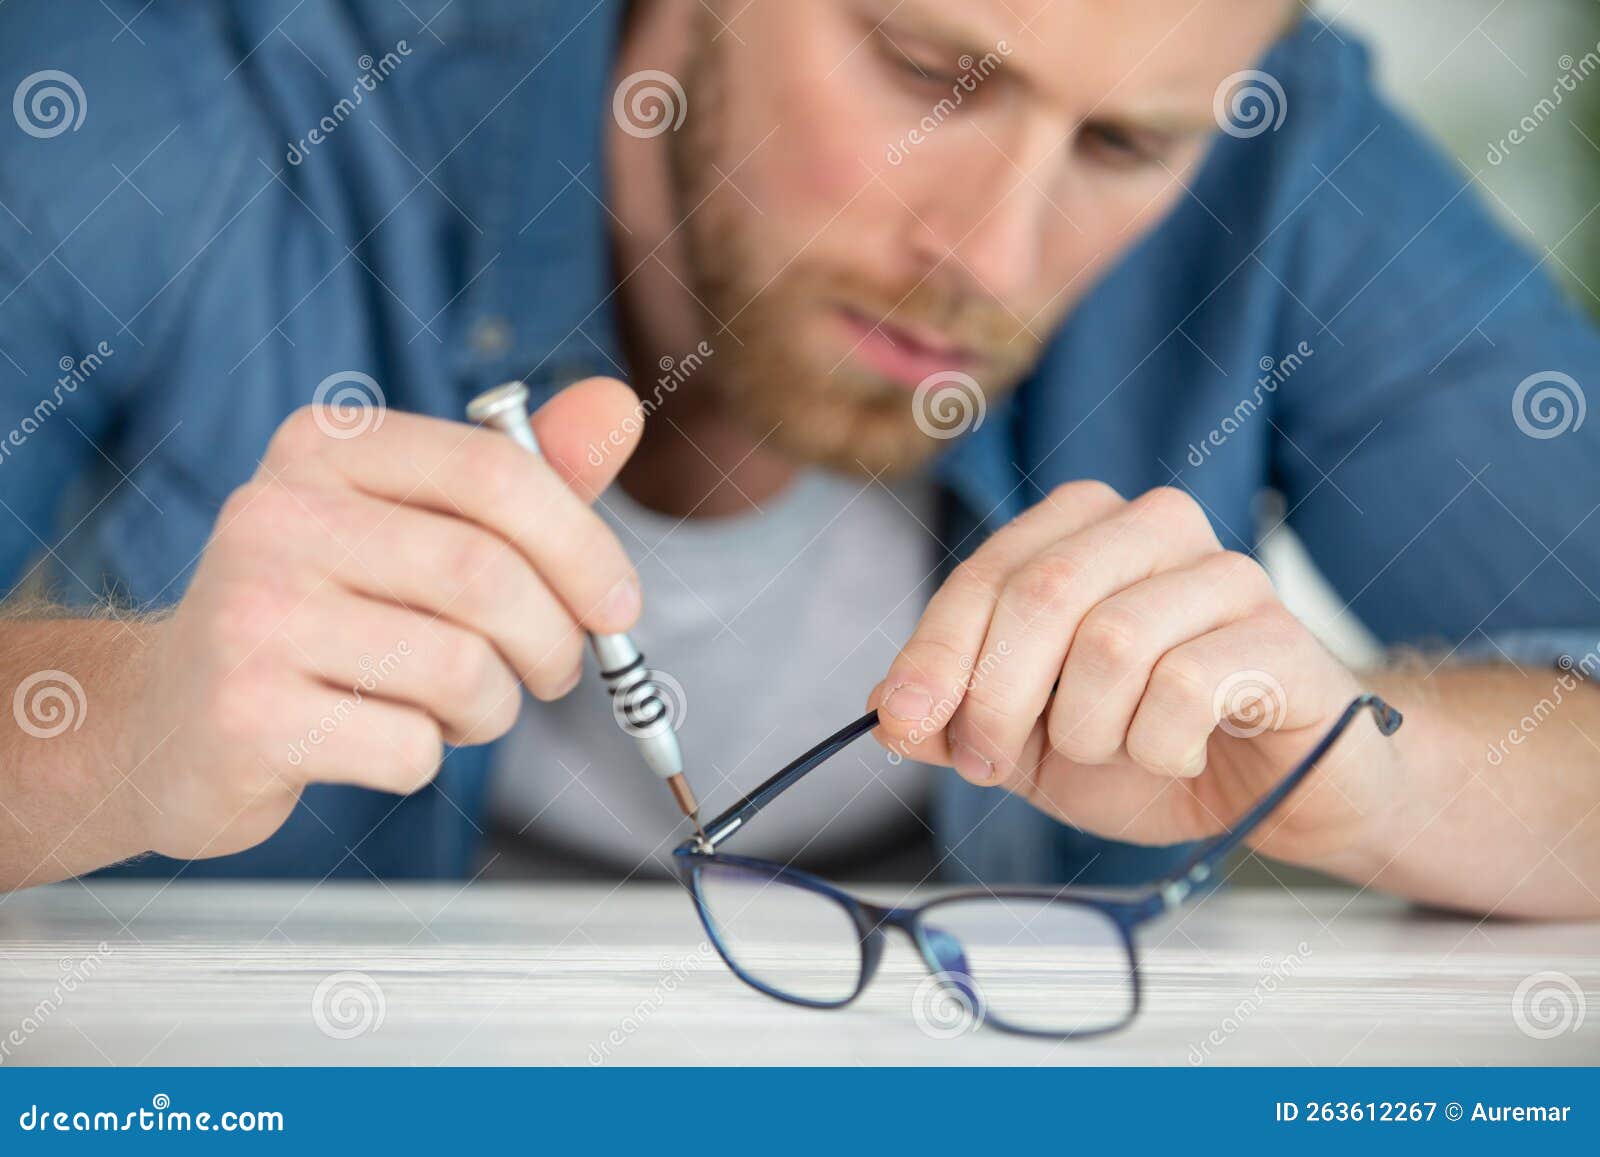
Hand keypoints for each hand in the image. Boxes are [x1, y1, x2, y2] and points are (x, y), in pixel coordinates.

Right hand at [120, 378, 643, 860]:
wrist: (170, 718)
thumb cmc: (322, 616)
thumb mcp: (415, 525)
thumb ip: (523, 474)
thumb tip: (617, 406)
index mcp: (326, 448)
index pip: (495, 470)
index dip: (583, 545)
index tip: (618, 605)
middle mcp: (276, 513)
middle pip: (486, 574)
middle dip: (553, 640)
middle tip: (552, 671)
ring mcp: (251, 614)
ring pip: (460, 668)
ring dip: (493, 708)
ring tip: (463, 708)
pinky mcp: (246, 716)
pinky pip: (409, 747)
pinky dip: (429, 757)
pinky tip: (385, 741)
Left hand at [869, 482, 1397, 869]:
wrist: (1278, 794)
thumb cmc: (1151, 745)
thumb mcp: (1028, 741)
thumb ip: (956, 718)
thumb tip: (886, 710)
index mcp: (1085, 528)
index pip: (987, 573)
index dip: (934, 653)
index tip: (907, 723)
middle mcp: (1155, 526)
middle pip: (1043, 593)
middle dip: (997, 697)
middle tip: (992, 763)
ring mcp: (1226, 572)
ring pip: (1110, 642)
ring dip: (1087, 730)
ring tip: (1112, 749)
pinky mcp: (1281, 635)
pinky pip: (1184, 686)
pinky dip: (1157, 746)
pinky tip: (1180, 754)